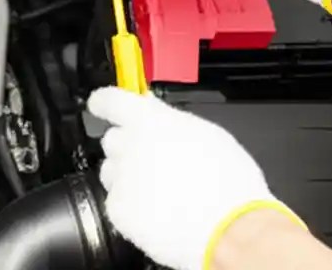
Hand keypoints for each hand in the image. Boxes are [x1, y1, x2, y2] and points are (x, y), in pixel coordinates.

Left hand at [88, 87, 301, 269]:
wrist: (231, 230)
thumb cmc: (231, 185)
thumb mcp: (209, 135)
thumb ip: (171, 119)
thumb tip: (153, 109)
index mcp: (151, 122)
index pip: (111, 101)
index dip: (104, 102)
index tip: (100, 105)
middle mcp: (130, 146)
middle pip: (112, 139)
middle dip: (127, 147)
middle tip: (153, 162)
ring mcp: (121, 178)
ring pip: (112, 171)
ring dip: (127, 177)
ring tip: (162, 192)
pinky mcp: (118, 209)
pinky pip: (117, 202)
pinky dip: (132, 207)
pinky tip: (158, 211)